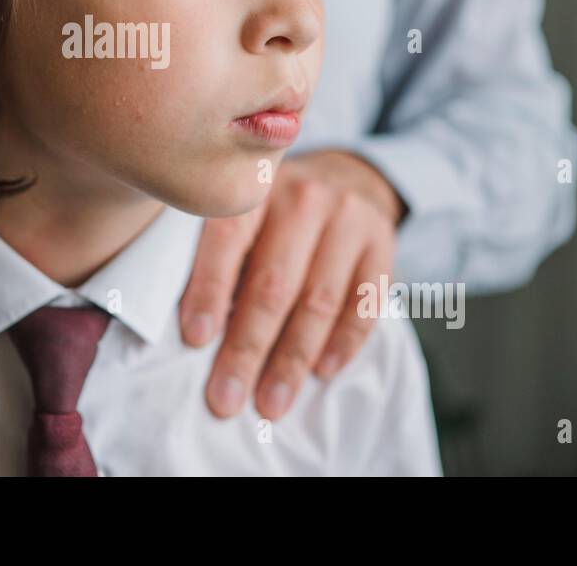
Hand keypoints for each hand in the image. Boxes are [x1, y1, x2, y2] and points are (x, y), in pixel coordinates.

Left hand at [178, 149, 404, 420]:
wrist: (345, 173)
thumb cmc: (273, 209)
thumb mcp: (242, 209)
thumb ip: (220, 254)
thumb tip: (194, 332)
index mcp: (254, 186)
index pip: (228, 239)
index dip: (210, 290)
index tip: (195, 339)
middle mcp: (304, 197)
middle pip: (273, 284)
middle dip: (247, 348)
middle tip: (226, 399)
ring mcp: (349, 218)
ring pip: (318, 300)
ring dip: (292, 360)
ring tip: (271, 403)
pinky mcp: (383, 242)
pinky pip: (364, 303)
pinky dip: (343, 343)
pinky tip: (322, 373)